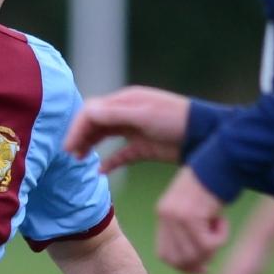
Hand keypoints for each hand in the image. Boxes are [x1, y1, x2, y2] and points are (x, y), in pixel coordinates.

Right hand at [64, 85, 193, 173]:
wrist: (204, 136)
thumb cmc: (175, 120)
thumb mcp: (143, 115)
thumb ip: (115, 115)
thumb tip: (87, 113)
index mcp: (125, 101)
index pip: (91, 111)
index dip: (77, 127)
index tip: (68, 146)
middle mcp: (127, 114)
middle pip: (94, 123)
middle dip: (79, 136)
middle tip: (69, 155)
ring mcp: (135, 131)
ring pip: (104, 137)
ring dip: (89, 146)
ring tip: (78, 160)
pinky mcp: (143, 148)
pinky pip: (120, 155)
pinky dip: (109, 162)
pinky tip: (100, 172)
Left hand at [151, 169, 231, 273]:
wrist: (221, 160)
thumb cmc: (212, 183)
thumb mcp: (192, 206)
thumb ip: (188, 230)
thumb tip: (199, 264)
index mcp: (162, 213)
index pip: (165, 255)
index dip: (183, 266)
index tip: (202, 268)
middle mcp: (165, 216)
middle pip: (179, 260)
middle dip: (200, 262)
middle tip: (215, 250)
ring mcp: (176, 217)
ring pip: (196, 254)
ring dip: (213, 247)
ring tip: (220, 225)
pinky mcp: (191, 217)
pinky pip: (209, 244)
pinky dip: (221, 237)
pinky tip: (222, 219)